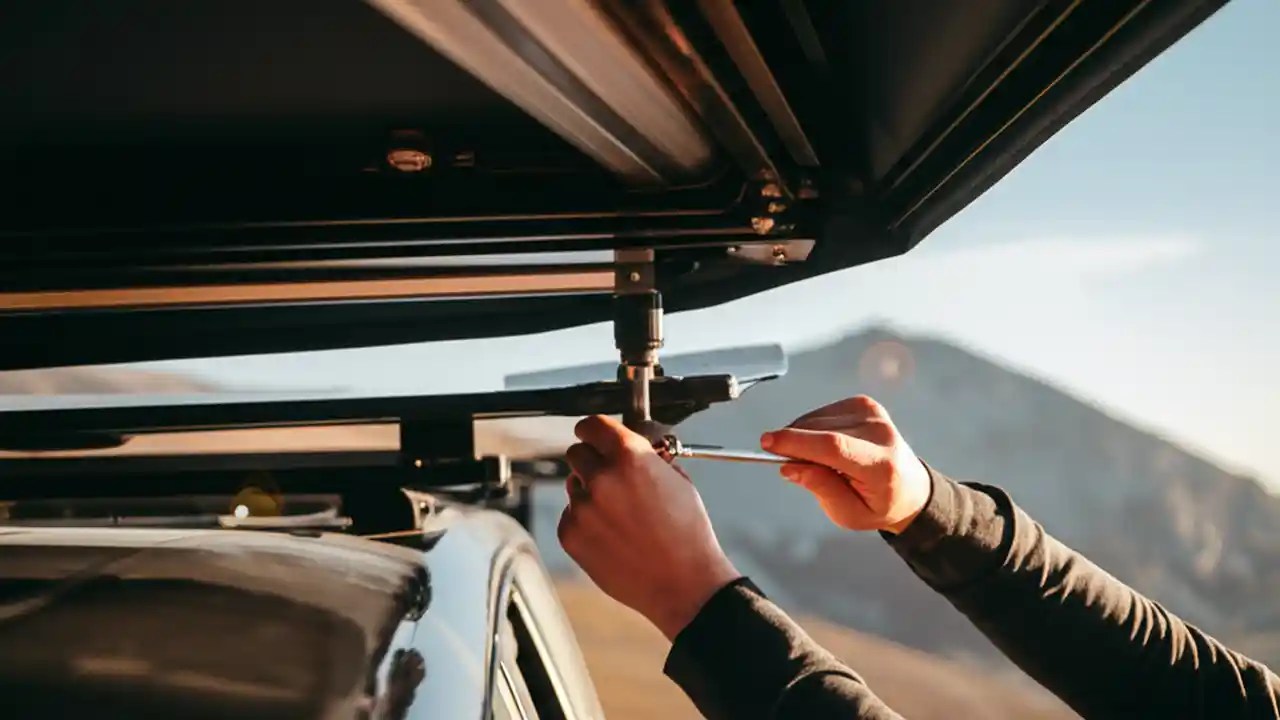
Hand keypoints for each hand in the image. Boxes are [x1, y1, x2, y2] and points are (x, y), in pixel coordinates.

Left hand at [558, 415, 739, 639]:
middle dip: (591, 461)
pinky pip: (570, 516)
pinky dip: (585, 522)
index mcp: (630, 456)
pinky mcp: (571, 534)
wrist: (683, 582)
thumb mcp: (677, 482)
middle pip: (576, 453)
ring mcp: (583, 507)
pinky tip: (612, 536)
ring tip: (619, 517)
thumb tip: (630, 449)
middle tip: (608, 478)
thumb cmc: (687, 534)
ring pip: (574, 487)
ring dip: (589, 494)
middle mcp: (601, 477)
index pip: (593, 425)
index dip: (592, 430)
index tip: (591, 435)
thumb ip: (647, 459)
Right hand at [761, 396, 929, 533]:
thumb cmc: (878, 504)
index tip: (767, 444)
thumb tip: (789, 466)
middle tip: (795, 467)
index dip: (796, 443)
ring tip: (823, 462)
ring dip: (804, 439)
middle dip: (795, 446)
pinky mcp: (864, 404)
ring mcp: (873, 414)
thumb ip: (820, 488)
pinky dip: (812, 430)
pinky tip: (826, 447)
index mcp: (881, 466)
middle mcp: (881, 433)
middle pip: (819, 431)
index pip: (833, 446)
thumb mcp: (849, 514)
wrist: (909, 488)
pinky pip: (821, 414)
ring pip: (816, 420)